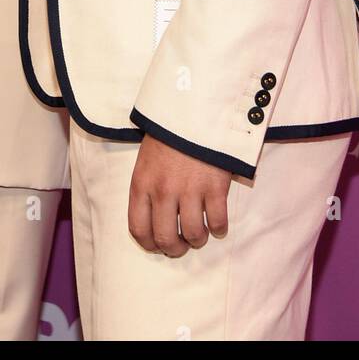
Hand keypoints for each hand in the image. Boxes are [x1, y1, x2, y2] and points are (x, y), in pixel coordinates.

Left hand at [128, 133, 232, 256]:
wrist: (194, 111)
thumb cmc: (168, 135)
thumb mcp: (146, 160)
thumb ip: (146, 188)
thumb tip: (152, 217)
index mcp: (142, 184)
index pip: (139, 229)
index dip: (149, 244)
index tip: (158, 246)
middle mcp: (163, 191)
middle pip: (166, 238)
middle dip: (175, 248)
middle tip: (182, 245)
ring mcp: (190, 190)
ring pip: (194, 234)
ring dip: (198, 239)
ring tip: (200, 234)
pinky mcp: (215, 187)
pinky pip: (218, 222)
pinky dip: (219, 228)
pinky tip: (217, 224)